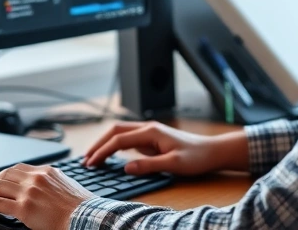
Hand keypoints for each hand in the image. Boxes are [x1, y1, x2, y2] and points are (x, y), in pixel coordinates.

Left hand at [0, 163, 93, 229]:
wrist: (86, 217)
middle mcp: (36, 178)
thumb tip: (40, 189)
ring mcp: (29, 192)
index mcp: (46, 171)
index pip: (17, 168)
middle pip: (4, 174)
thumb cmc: (79, 207)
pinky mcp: (24, 208)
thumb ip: (51, 183)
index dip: (3, 175)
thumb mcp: (66, 186)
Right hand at [83, 121, 248, 174]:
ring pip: (120, 133)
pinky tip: (110, 155)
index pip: (119, 140)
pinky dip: (115, 146)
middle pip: (115, 131)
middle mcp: (148, 128)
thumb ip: (149, 165)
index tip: (91, 163)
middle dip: (98, 143)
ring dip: (105, 143)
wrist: (212, 152)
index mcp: (151, 131)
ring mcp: (150, 133)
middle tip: (85, 159)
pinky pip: (128, 139)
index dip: (102, 151)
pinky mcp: (152, 139)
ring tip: (92, 157)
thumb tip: (126, 167)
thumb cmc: (196, 157)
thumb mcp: (173, 164)